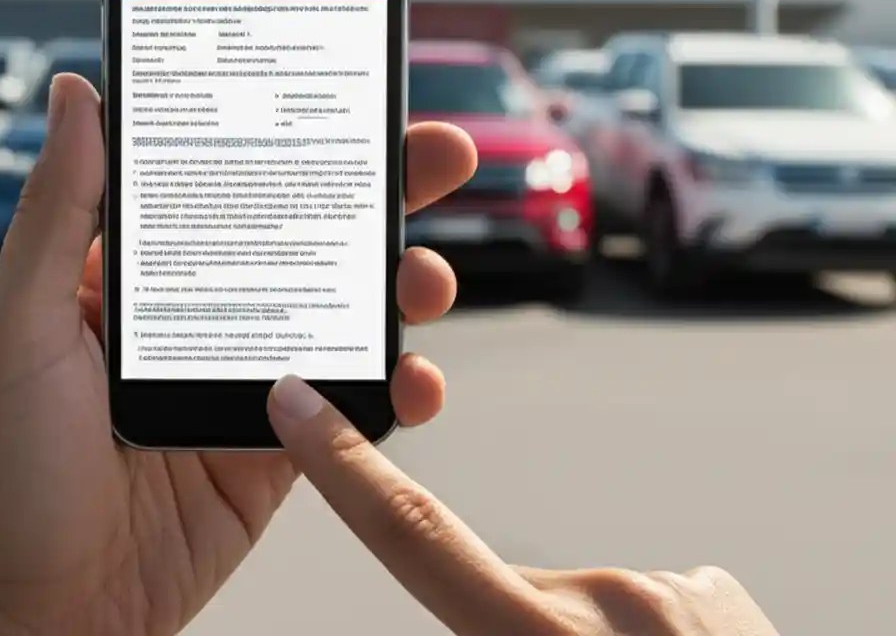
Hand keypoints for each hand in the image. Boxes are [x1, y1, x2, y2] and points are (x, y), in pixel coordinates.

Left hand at [0, 74, 478, 634]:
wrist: (46, 607)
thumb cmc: (8, 466)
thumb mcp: (20, 325)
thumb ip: (59, 212)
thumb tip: (77, 94)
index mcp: (135, 276)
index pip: (224, 181)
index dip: (289, 136)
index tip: (349, 97)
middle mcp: (199, 316)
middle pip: (303, 235)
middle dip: (378, 192)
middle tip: (436, 155)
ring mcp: (244, 380)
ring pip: (343, 311)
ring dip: (400, 285)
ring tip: (426, 280)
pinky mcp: (280, 447)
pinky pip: (353, 403)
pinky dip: (398, 387)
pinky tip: (414, 378)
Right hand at [267, 377, 781, 635]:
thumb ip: (484, 631)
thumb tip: (465, 600)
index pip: (414, 536)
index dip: (344, 468)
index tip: (301, 403)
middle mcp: (608, 603)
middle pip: (508, 593)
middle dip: (511, 630)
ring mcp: (670, 592)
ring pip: (576, 608)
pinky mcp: (715, 592)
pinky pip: (642, 605)